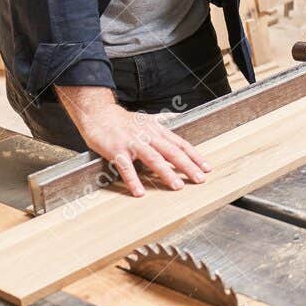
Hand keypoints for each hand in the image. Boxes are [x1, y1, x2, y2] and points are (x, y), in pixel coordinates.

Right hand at [55, 86, 210, 196]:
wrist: (98, 113)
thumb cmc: (123, 121)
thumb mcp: (147, 119)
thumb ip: (162, 125)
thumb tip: (177, 122)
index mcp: (157, 130)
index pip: (180, 144)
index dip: (195, 156)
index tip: (206, 168)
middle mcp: (148, 136)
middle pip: (171, 152)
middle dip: (187, 166)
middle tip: (199, 179)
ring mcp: (132, 143)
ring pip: (153, 159)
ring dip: (166, 173)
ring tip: (177, 186)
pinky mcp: (116, 150)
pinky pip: (126, 167)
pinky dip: (133, 180)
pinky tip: (139, 192)